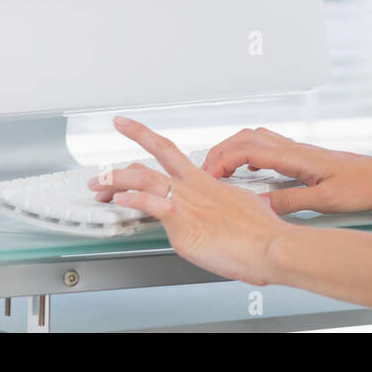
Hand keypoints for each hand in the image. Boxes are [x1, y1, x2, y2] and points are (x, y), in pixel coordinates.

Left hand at [88, 115, 288, 284]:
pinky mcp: (185, 222)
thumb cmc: (263, 233)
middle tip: (100, 171)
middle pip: (152, 159)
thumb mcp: (244, 208)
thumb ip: (227, 207)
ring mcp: (188, 203)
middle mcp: (194, 188)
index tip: (131, 127)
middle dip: (121, 162)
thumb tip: (225, 215)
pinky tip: (120, 201)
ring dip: (116, 180)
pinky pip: (153, 204)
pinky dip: (134, 199)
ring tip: (99, 186)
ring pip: (144, 178)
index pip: (170, 153)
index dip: (146, 137)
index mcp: (206, 183)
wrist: (272, 244)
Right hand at [201, 127, 371, 214]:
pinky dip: (251, 155)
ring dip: (235, 150)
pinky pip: (269, 148)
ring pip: (257, 140)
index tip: (207, 175)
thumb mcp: (326, 201)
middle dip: (221, 151)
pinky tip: (251, 173)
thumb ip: (292, 201)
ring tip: (221, 171)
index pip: (249, 150)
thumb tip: (262, 205)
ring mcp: (300, 151)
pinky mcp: (305, 158)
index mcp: (297, 157)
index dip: (223, 160)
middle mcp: (296, 149)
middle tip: (204, 172)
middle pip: (247, 138)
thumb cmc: (364, 187)